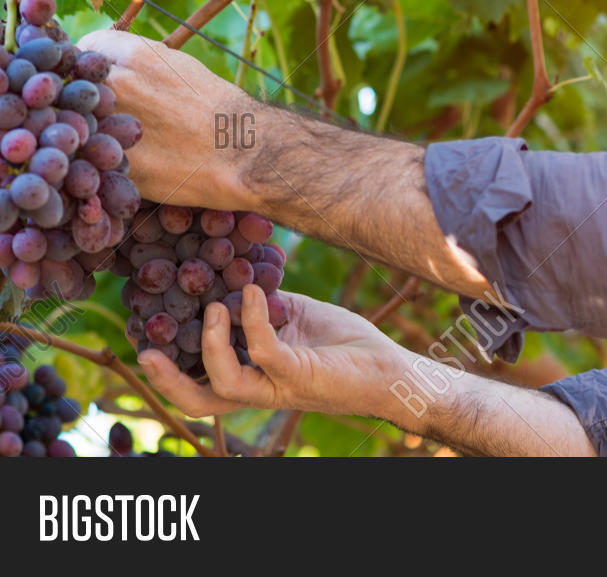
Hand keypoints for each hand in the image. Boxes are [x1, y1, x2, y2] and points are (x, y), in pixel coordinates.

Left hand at [74, 29, 255, 211]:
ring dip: (90, 125)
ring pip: (79, 119)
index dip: (95, 62)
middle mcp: (117, 83)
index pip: (87, 46)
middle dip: (91, 93)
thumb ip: (142, 59)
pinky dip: (103, 157)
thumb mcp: (182, 65)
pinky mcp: (114, 161)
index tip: (104, 75)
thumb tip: (112, 61)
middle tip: (114, 107)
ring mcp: (111, 123)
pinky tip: (130, 158)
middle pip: (76, 81)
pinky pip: (93, 154)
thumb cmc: (219, 107)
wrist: (243, 152)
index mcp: (136, 54)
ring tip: (120, 135)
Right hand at [138, 285, 407, 419]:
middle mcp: (259, 389)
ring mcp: (278, 386)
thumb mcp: (294, 318)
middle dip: (168, 380)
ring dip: (210, 344)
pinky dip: (254, 320)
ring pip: (224, 384)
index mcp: (253, 378)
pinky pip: (265, 352)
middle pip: (199, 401)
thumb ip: (263, 308)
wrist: (389, 366)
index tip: (144, 340)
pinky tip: (254, 291)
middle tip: (147, 350)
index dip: (168, 370)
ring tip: (213, 306)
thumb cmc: (344, 344)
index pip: (200, 384)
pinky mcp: (300, 376)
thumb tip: (236, 277)